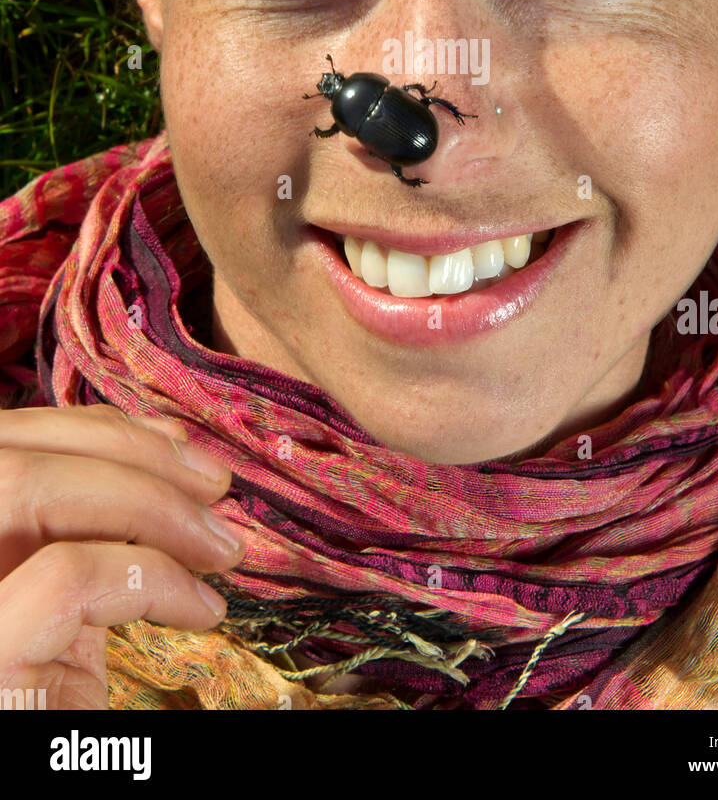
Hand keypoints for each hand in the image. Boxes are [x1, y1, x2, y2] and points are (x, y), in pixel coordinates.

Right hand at [0, 404, 244, 709]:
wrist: (45, 768)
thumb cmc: (42, 710)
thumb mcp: (57, 620)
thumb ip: (87, 546)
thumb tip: (177, 474)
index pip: (7, 444)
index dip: (96, 428)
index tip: (179, 445)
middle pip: (9, 454)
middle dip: (126, 448)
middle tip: (216, 486)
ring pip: (23, 487)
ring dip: (144, 496)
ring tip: (220, 543)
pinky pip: (67, 579)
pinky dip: (150, 577)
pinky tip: (200, 609)